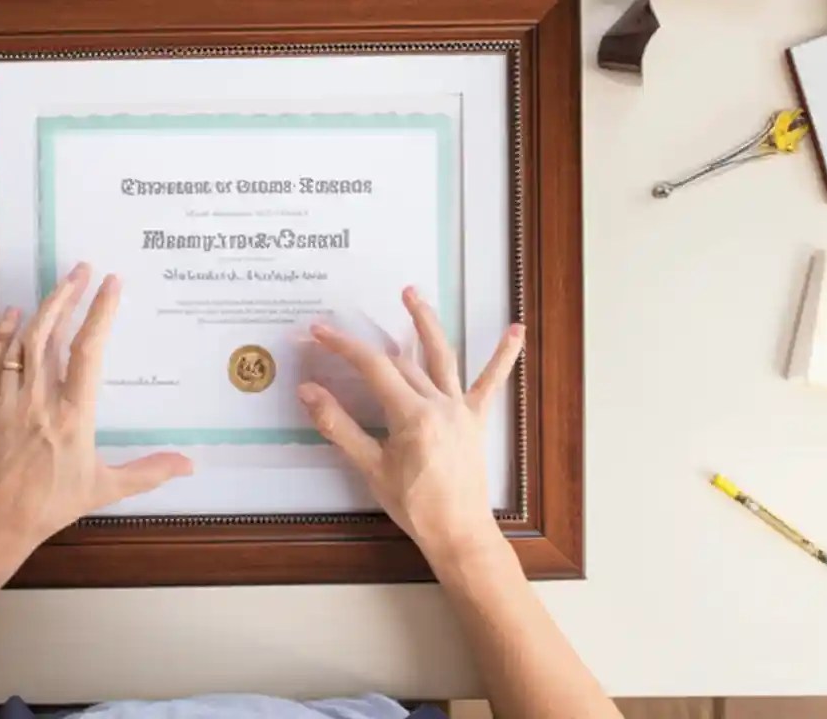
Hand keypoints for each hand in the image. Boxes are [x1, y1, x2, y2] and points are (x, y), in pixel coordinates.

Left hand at [0, 264, 193, 565]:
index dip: (100, 313)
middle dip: (67, 296)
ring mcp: (9, 402)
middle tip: (82, 269)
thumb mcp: (104, 489)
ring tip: (58, 285)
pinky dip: (2, 334)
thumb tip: (189, 465)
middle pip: (50, 335)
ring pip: (22, 343)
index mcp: (72, 416)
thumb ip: (148, 472)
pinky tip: (12, 315)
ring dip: (41, 309)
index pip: (87, 352)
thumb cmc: (50, 507)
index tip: (111, 285)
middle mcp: (39, 402)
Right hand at [298, 287, 523, 555]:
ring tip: (411, 293)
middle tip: (338, 327)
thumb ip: (339, 426)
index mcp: (412, 417)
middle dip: (366, 342)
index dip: (344, 347)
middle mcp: (439, 405)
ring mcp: (460, 410)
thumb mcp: (370, 468)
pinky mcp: (475, 420)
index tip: (320, 332)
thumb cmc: (415, 506)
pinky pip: (490, 384)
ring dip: (426, 323)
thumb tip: (310, 393)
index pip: (373, 368)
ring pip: (441, 357)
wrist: (458, 532)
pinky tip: (516, 332)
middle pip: (399, 361)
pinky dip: (503, 357)